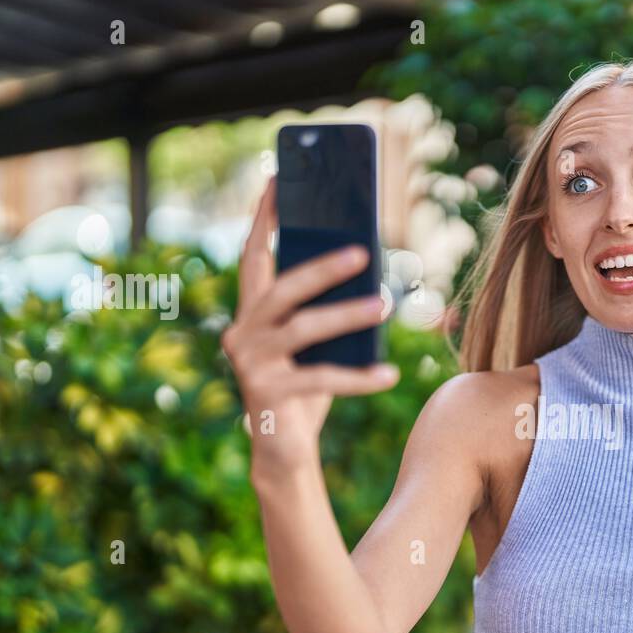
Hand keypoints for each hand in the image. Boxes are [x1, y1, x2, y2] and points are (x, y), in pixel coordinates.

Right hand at [221, 177, 398, 477]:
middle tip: (363, 252)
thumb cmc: (306, 391)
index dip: (265, 218)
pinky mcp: (266, 395)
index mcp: (252, 314)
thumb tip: (368, 270)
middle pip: (282, 289)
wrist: (285, 453)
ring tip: (384, 306)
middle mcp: (242, 333)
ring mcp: (249, 365)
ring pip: (303, 329)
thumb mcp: (318, 346)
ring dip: (347, 316)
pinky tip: (390, 376)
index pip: (254, 256)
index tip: (279, 178)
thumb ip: (327, 310)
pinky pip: (322, 380)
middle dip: (321, 267)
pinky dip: (359, 378)